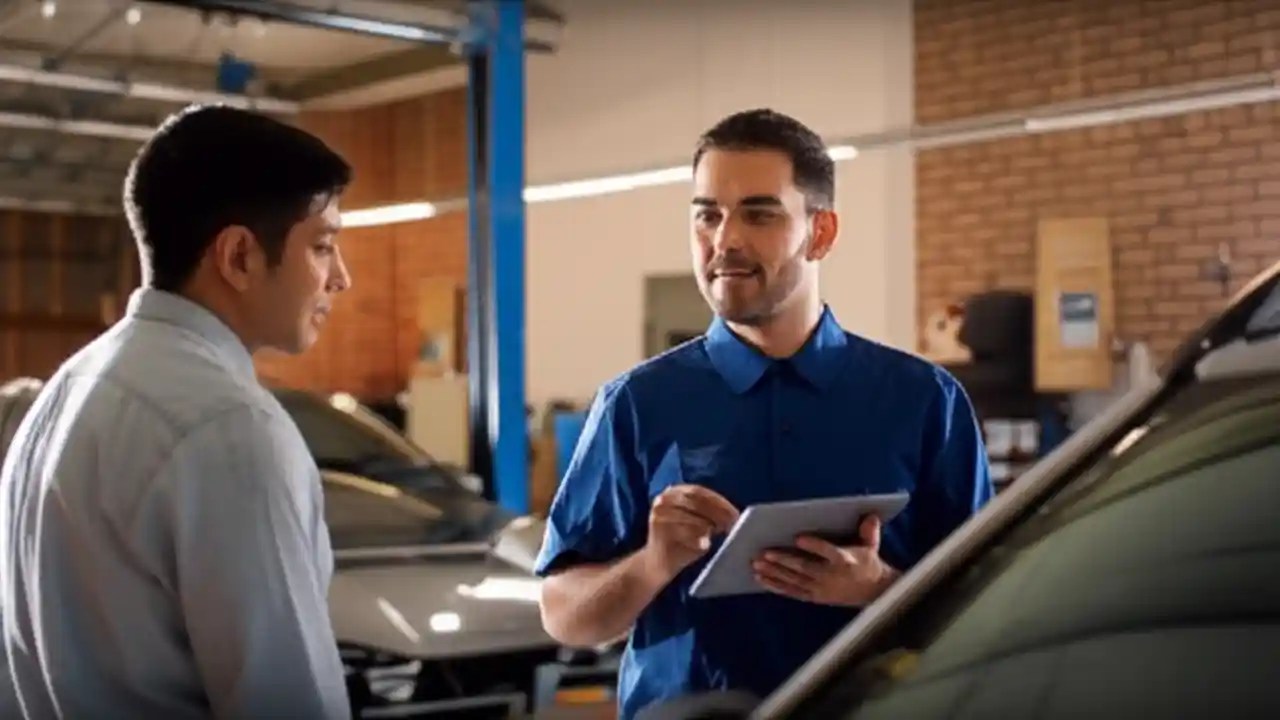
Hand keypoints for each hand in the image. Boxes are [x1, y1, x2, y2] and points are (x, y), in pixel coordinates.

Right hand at [642, 484, 739, 578]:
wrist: (656, 564)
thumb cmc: (683, 542)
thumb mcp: (697, 523)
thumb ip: (709, 515)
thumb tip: (733, 515)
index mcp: (673, 492)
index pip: (699, 492)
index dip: (719, 502)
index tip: (735, 513)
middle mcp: (663, 500)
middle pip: (696, 502)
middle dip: (717, 513)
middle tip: (732, 523)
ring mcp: (658, 515)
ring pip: (691, 518)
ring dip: (709, 525)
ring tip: (721, 532)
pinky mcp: (657, 532)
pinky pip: (682, 533)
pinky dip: (697, 539)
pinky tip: (706, 544)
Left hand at [752, 515, 899, 606]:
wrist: (872, 592)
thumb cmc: (867, 562)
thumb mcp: (871, 545)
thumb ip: (869, 531)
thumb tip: (871, 515)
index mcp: (845, 560)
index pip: (829, 552)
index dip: (814, 545)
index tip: (798, 537)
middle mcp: (830, 576)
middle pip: (804, 568)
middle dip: (784, 561)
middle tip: (764, 553)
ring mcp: (820, 589)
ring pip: (794, 581)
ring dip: (774, 573)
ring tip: (755, 564)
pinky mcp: (814, 597)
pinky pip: (792, 592)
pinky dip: (775, 586)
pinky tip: (760, 578)